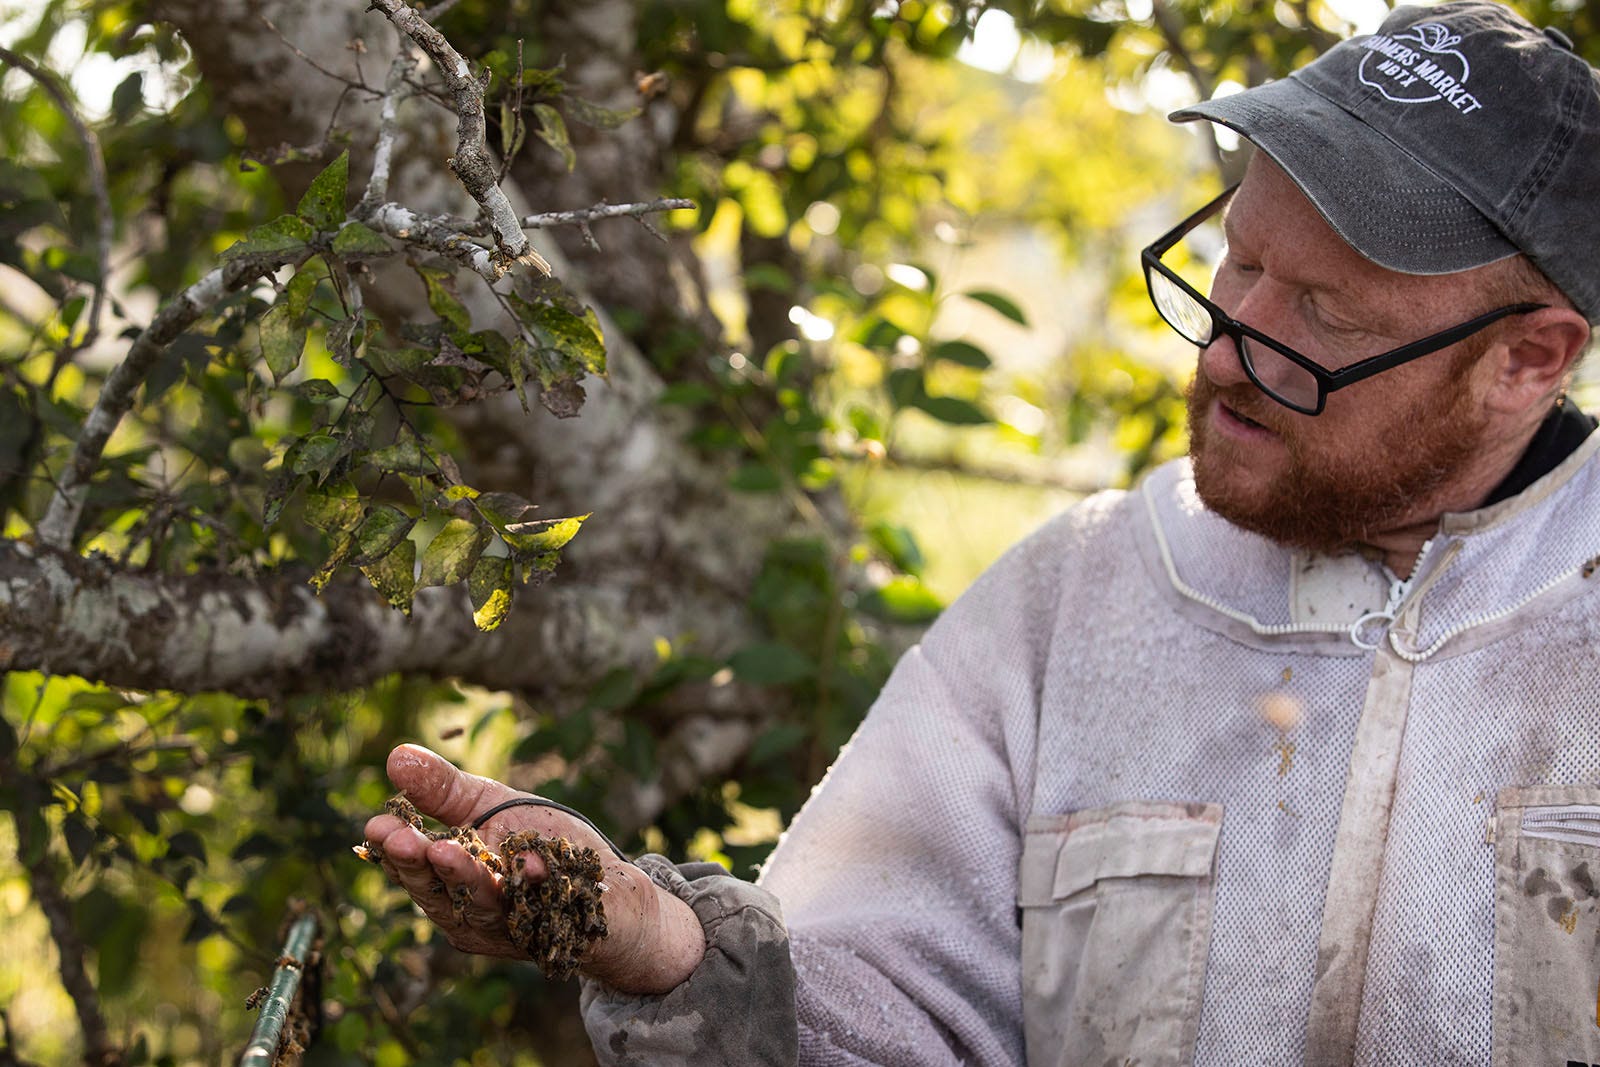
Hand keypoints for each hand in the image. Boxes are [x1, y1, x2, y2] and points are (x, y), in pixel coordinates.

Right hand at [362, 743, 704, 992]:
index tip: (376, 825)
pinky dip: (535, 887)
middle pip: (437, 892)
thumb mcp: (489, 805)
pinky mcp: (550, 934)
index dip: (393, 849)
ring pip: (480, 906)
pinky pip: (541, 911)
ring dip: (464, 878)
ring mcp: (509, 927)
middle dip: (417, 865)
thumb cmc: (541, 843)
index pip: (413, 867)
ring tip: (444, 850)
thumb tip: (395, 756)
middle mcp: (470, 911)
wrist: (608, 888)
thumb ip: (444, 789)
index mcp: (450, 880)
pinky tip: (533, 864)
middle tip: (399, 839)